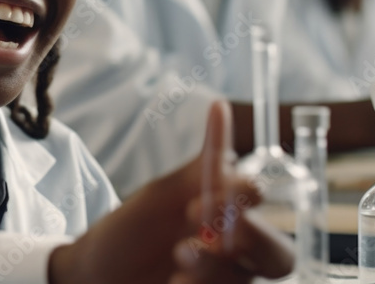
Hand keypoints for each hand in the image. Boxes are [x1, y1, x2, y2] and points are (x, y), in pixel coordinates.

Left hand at [48, 102, 293, 283]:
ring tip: (177, 264)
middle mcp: (235, 254)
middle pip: (279, 255)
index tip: (199, 199)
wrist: (94, 273)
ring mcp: (223, 281)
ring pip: (244, 279)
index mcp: (227, 217)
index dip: (241, 198)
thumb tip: (220, 108)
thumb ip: (198, 168)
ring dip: (212, 270)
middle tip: (208, 238)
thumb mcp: (162, 194)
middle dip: (252, 240)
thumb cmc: (130, 230)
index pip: (259, 205)